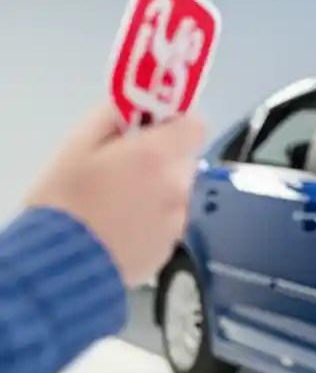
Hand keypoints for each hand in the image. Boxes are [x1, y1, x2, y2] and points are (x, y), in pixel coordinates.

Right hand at [25, 104, 205, 286]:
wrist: (62, 265)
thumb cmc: (64, 199)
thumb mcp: (77, 146)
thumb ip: (112, 118)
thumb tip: (134, 107)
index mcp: (157, 156)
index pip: (196, 125)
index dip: (177, 123)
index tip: (152, 128)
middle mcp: (178, 186)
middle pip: (185, 159)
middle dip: (163, 157)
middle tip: (126, 167)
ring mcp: (178, 219)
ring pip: (178, 191)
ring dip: (160, 189)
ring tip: (119, 201)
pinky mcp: (172, 246)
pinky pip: (170, 219)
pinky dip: (155, 217)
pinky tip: (123, 226)